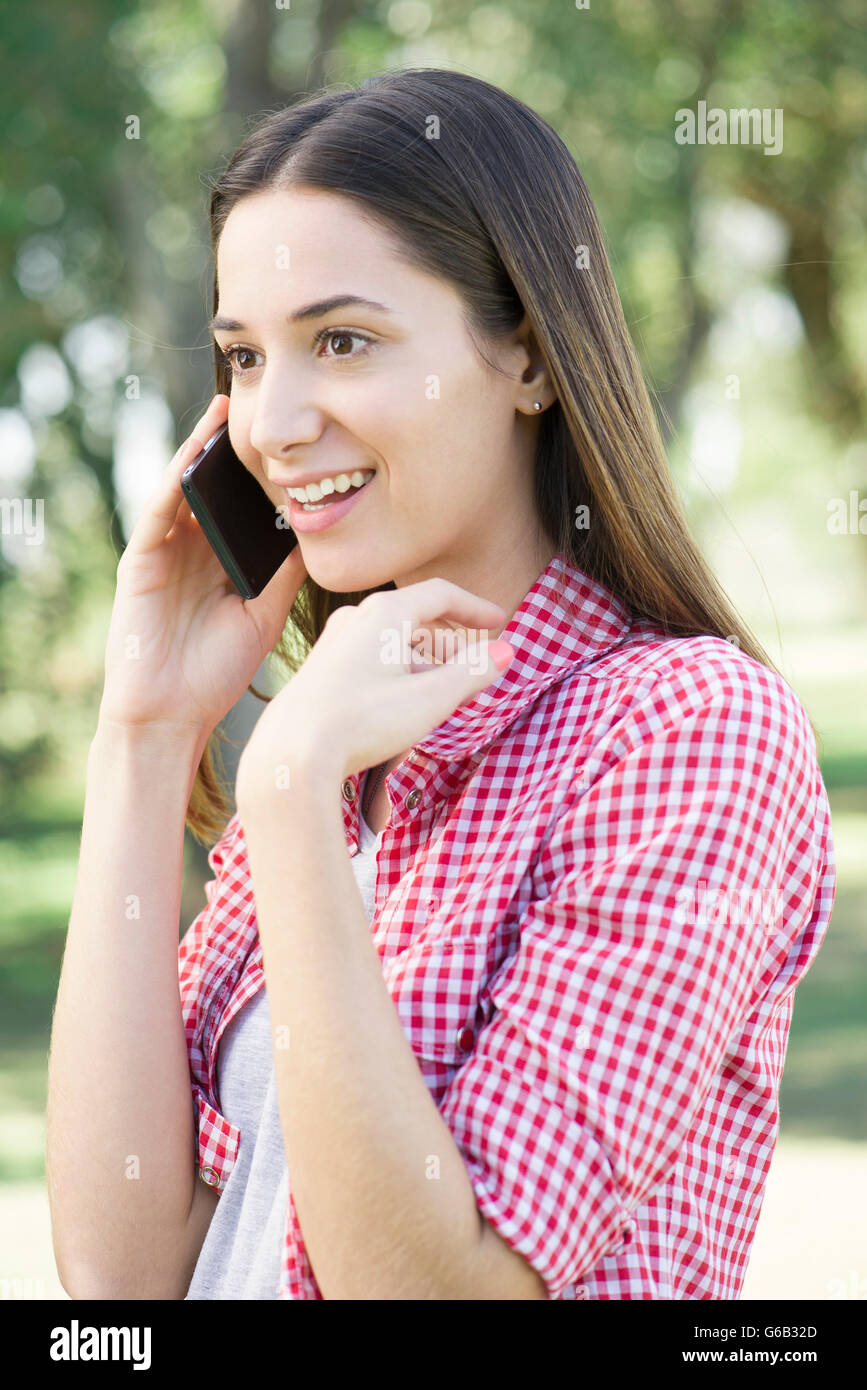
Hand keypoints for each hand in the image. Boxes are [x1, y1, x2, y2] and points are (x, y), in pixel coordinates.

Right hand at [99, 393, 307, 743]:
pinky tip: (193, 455)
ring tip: (224, 410)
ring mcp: (163, 552)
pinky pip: (158, 512)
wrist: (173, 715)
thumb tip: (319, 533)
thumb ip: (285, 573)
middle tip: (257, 404)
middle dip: (231, 448)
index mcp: (220, 559)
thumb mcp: (264, 612)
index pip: (240, 504)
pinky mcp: (140, 561)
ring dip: (200, 450)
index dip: (261, 471)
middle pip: (212, 488)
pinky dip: (174, 481)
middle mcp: (190, 549)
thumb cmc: (217, 672)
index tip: (291, 437)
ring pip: (183, 489)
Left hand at [236, 578, 513, 802]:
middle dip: (453, 645)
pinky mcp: (323, 671)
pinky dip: (401, 674)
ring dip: (427, 665)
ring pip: (395, 644)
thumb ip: (472, 673)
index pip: (441, 594)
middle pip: (418, 620)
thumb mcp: (430, 698)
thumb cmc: (360, 722)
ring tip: (448, 697)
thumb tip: (505, 653)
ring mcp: (336, 644)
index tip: (499, 623)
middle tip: (478, 670)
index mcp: (384, 613)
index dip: (476, 608)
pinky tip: (408, 707)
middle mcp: (355, 619)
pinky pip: (373, 661)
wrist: (292, 755)